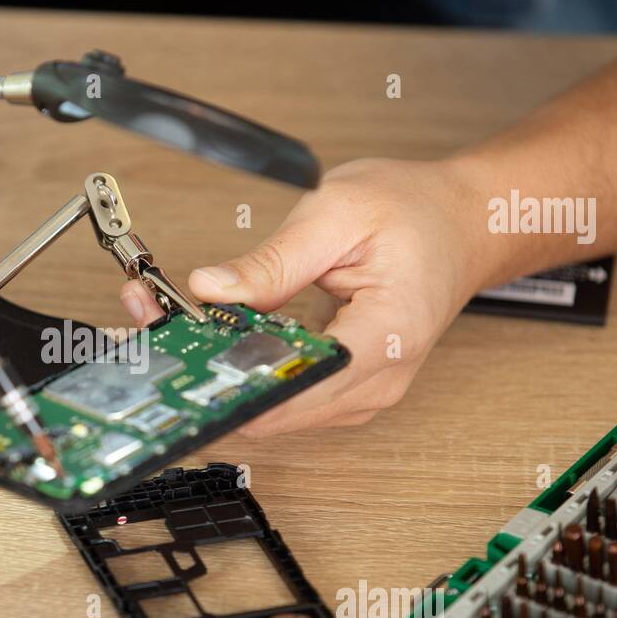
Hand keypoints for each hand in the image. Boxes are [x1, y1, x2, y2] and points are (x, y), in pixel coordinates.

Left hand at [120, 158, 490, 432]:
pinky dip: (244, 364)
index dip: (228, 381)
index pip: (295, 389)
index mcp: (384, 339)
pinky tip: (212, 333)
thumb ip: (273, 260)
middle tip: (151, 322)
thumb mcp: (340, 213)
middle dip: (207, 368)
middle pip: (273, 404)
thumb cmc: (419, 214)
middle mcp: (375, 381)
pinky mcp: (346, 386)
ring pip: (273, 403)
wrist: (465, 222)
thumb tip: (212, 288)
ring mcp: (361, 391)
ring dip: (219, 367)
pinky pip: (286, 390)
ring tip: (171, 318)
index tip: (178, 360)